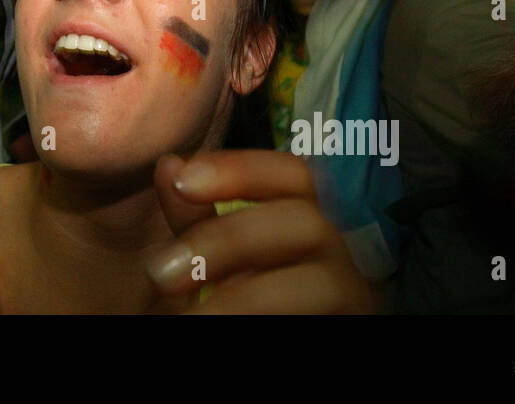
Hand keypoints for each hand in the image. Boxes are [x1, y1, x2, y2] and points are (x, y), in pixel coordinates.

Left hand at [147, 150, 373, 312]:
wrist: (257, 348)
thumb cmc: (239, 314)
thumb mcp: (209, 269)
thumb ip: (195, 223)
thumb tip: (170, 166)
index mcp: (310, 229)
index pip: (296, 176)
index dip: (243, 168)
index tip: (183, 179)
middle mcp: (343, 261)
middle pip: (308, 222)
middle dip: (227, 238)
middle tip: (159, 274)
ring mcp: (354, 304)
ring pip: (325, 282)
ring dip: (246, 296)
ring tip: (188, 321)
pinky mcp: (350, 332)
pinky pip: (319, 323)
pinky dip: (263, 322)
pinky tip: (211, 324)